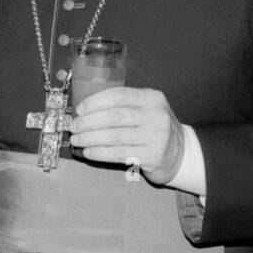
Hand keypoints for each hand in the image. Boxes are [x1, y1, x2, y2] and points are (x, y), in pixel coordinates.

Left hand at [68, 87, 185, 184]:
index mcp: (152, 98)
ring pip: (114, 137)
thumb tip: (83, 111)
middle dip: (88, 122)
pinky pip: (118, 153)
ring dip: (89, 138)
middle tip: (73, 127)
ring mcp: (156, 137)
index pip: (119, 95)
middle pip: (114, 117)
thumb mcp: (144, 108)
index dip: (95, 102)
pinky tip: (88, 152)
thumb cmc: (152, 127)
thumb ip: (121, 105)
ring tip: (76, 139)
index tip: (79, 110)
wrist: (179, 152)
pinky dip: (99, 152)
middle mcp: (156, 115)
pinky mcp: (152, 156)